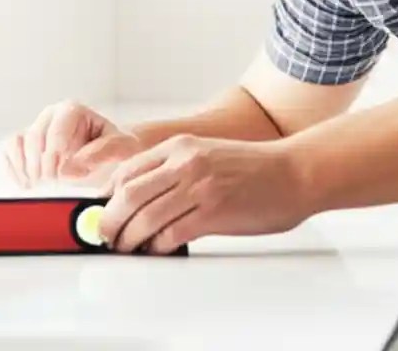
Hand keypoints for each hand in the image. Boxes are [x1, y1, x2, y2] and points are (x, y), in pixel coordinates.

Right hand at [3, 100, 144, 187]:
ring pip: (18, 142)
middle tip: (50, 183)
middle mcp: (50, 115)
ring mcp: (36, 129)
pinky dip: (13, 168)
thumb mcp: (122, 147)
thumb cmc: (117, 148)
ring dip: (24, 166)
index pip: (57, 127)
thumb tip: (72, 165)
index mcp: (72, 111)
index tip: (60, 174)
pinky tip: (25, 184)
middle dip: (40, 162)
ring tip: (37, 184)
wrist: (110, 155)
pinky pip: (9, 151)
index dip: (55, 152)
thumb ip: (104, 152)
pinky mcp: (25, 144)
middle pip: (35, 135)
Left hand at [96, 134, 313, 254]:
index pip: (127, 170)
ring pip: (146, 216)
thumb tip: (143, 199)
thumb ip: (175, 170)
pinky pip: (173, 233)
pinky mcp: (215, 212)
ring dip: (130, 238)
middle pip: (128, 195)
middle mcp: (186, 163)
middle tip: (106, 235)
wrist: (295, 172)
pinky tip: (157, 250)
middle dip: (110, 220)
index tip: (103, 211)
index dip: (108, 196)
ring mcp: (200, 187)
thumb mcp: (206, 154)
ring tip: (127, 247)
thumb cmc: (254, 168)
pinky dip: (158, 246)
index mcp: (180, 147)